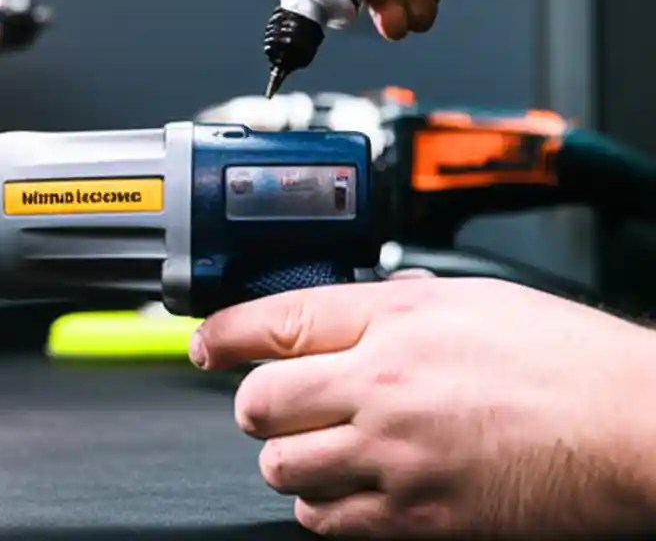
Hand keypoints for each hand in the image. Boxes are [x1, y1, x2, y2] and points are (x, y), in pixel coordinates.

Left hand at [189, 277, 655, 536]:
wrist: (636, 428)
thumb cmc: (570, 362)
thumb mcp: (475, 301)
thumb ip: (397, 305)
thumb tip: (346, 312)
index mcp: (396, 320)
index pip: (274, 321)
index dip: (222, 333)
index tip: (205, 343)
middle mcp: (383, 385)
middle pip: (259, 401)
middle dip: (255, 405)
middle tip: (273, 406)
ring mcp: (395, 456)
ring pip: (281, 466)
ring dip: (288, 459)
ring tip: (317, 451)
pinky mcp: (416, 517)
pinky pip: (325, 520)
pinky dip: (321, 508)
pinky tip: (345, 491)